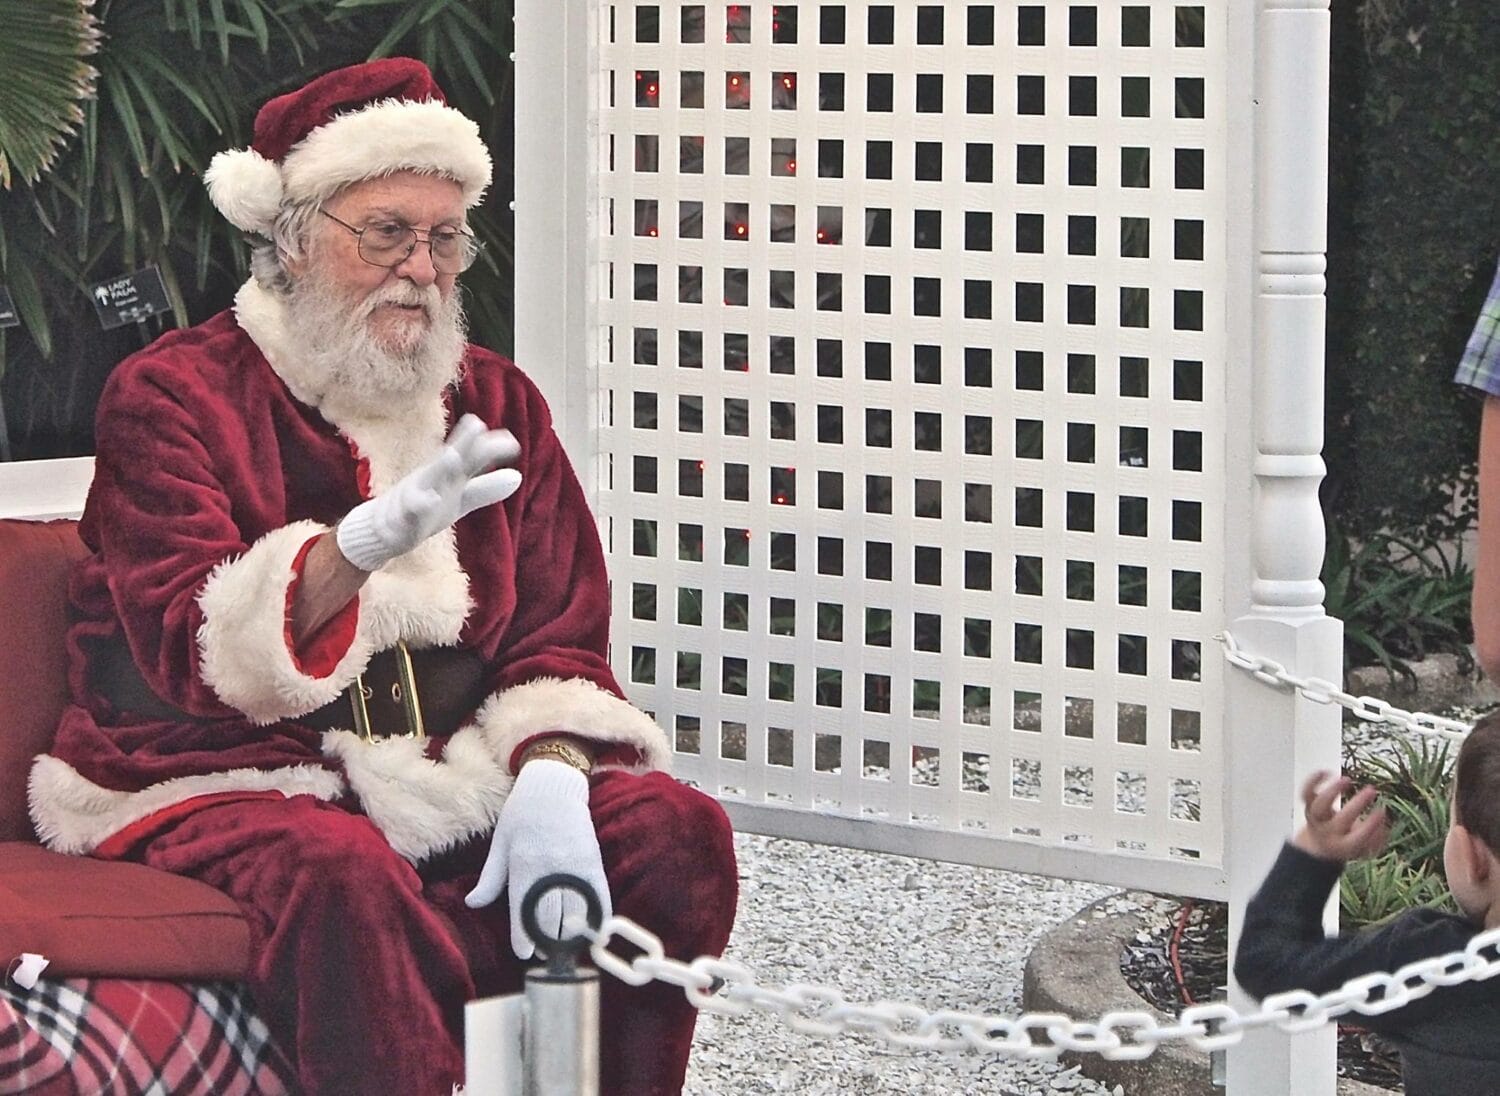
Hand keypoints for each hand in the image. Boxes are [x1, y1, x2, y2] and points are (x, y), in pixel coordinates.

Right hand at [336, 414, 520, 571]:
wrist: (385, 528)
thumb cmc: (426, 506)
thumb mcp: (460, 498)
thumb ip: (486, 488)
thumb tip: (517, 477)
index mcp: (451, 475)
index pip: (472, 457)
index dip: (489, 449)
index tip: (512, 441)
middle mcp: (435, 478)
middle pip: (452, 459)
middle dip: (464, 443)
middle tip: (478, 424)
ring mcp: (418, 493)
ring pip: (430, 478)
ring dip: (442, 466)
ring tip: (453, 455)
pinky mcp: (405, 514)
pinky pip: (413, 508)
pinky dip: (421, 504)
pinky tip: (431, 499)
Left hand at [464, 759, 612, 959]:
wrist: (553, 786)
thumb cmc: (521, 814)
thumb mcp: (500, 843)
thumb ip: (490, 877)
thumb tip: (472, 903)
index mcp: (523, 866)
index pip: (523, 912)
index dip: (524, 938)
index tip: (524, 953)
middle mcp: (550, 869)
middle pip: (551, 918)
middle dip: (547, 941)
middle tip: (544, 952)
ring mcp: (574, 866)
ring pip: (576, 913)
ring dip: (571, 934)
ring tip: (565, 946)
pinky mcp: (592, 862)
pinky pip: (599, 897)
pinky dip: (598, 917)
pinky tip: (596, 931)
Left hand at [1291, 770, 1388, 862]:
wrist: (1320, 843)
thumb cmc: (1348, 841)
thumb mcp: (1365, 847)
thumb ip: (1377, 839)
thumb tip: (1384, 824)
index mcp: (1344, 846)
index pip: (1358, 837)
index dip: (1371, 825)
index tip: (1382, 811)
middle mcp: (1328, 833)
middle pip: (1341, 820)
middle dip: (1358, 804)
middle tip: (1372, 790)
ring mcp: (1316, 819)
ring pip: (1320, 805)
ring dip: (1333, 791)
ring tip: (1347, 780)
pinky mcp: (1308, 805)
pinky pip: (1306, 793)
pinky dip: (1312, 781)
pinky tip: (1325, 772)